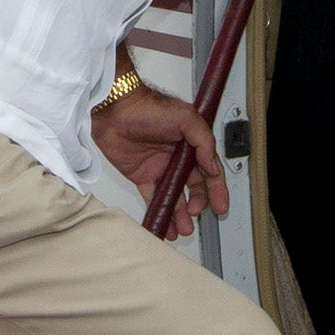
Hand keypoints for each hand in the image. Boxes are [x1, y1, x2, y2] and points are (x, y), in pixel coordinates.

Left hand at [91, 85, 227, 238]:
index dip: (216, 189)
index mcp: (191, 143)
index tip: (220, 205)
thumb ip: (203, 142)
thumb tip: (211, 166)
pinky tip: (166, 222)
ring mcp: (159, 167)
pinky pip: (153, 197)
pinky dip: (160, 211)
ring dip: (180, 213)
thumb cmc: (147, 106)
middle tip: (196, 214)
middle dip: (198, 204)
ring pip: (175, 195)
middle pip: (194, 187)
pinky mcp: (141, 175)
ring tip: (183, 228)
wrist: (113, 109)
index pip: (209, 170)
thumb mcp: (185, 118)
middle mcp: (177, 157)